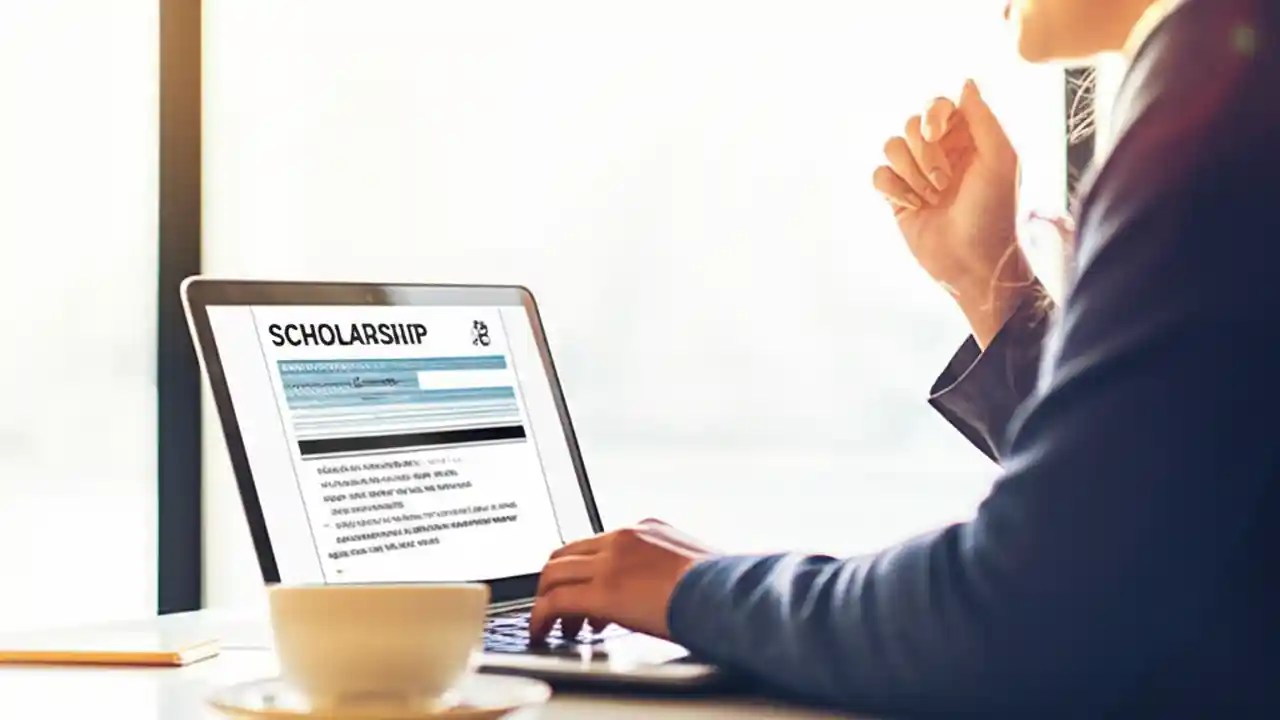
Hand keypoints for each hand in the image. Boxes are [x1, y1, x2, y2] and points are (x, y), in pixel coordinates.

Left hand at [529, 519, 714, 641]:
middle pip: (568, 551)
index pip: (599, 542)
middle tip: (558, 608)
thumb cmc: (725, 588)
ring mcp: (610, 560)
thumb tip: (677, 595)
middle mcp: (624, 537)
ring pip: (554, 572)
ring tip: (551, 626)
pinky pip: (555, 600)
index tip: (585, 594)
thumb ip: (674, 574)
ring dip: (546, 600)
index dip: (584, 569)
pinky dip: (542, 617)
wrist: (730, 593)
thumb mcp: (696, 569)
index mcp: (648, 530)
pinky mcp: (602, 590)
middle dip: (556, 580)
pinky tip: (543, 632)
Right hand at [872, 79, 1033, 346]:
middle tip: (945, 183)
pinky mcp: (897, 197)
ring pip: (891, 147)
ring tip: (932, 198)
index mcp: (968, 139)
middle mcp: (941, 153)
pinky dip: (894, 189)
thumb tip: (964, 82)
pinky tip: (914, 207)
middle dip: (924, 154)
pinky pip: (879, 174)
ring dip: (910, 174)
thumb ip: (983, 117)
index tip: (936, 135)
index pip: (938, 105)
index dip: (932, 115)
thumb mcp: (1000, 159)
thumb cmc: (994, 211)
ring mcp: (917, 174)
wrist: (972, 261)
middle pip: (911, 125)